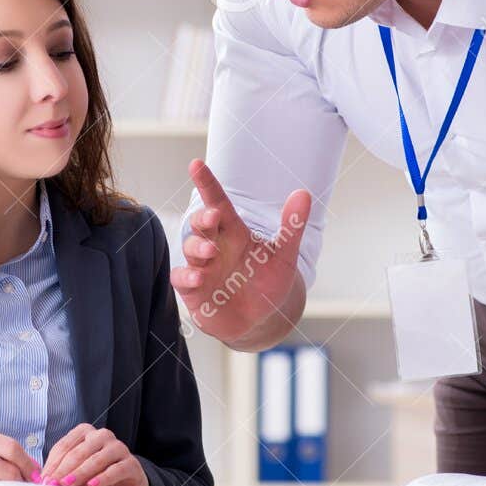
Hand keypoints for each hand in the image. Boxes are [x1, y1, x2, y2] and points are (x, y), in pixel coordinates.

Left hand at [38, 424, 148, 485]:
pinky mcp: (131, 463)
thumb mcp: (75, 470)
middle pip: (78, 452)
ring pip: (96, 459)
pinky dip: (103, 478)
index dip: (52, 464)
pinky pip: (116, 469)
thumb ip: (59, 471)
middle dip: (63, 470)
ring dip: (80, 473)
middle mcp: (101, 435)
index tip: (43, 480)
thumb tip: (40, 479)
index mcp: (85, 432)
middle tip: (53, 484)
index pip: (64, 446)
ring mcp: (117, 448)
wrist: (126, 482)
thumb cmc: (96, 473)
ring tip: (68, 485)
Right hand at [170, 159, 311, 344]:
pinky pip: (181, 279)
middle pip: (200, 223)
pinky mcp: (194, 291)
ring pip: (190, 248)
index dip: (207, 183)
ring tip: (210, 252)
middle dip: (202, 218)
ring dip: (197, 247)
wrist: (261, 321)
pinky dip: (187, 276)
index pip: (217, 202)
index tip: (196, 164)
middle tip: (213, 217)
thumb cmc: (268, 283)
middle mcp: (215, 246)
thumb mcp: (284, 255)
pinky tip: (198, 277)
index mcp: (234, 232)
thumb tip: (304, 193)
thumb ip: (291, 226)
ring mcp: (202, 267)